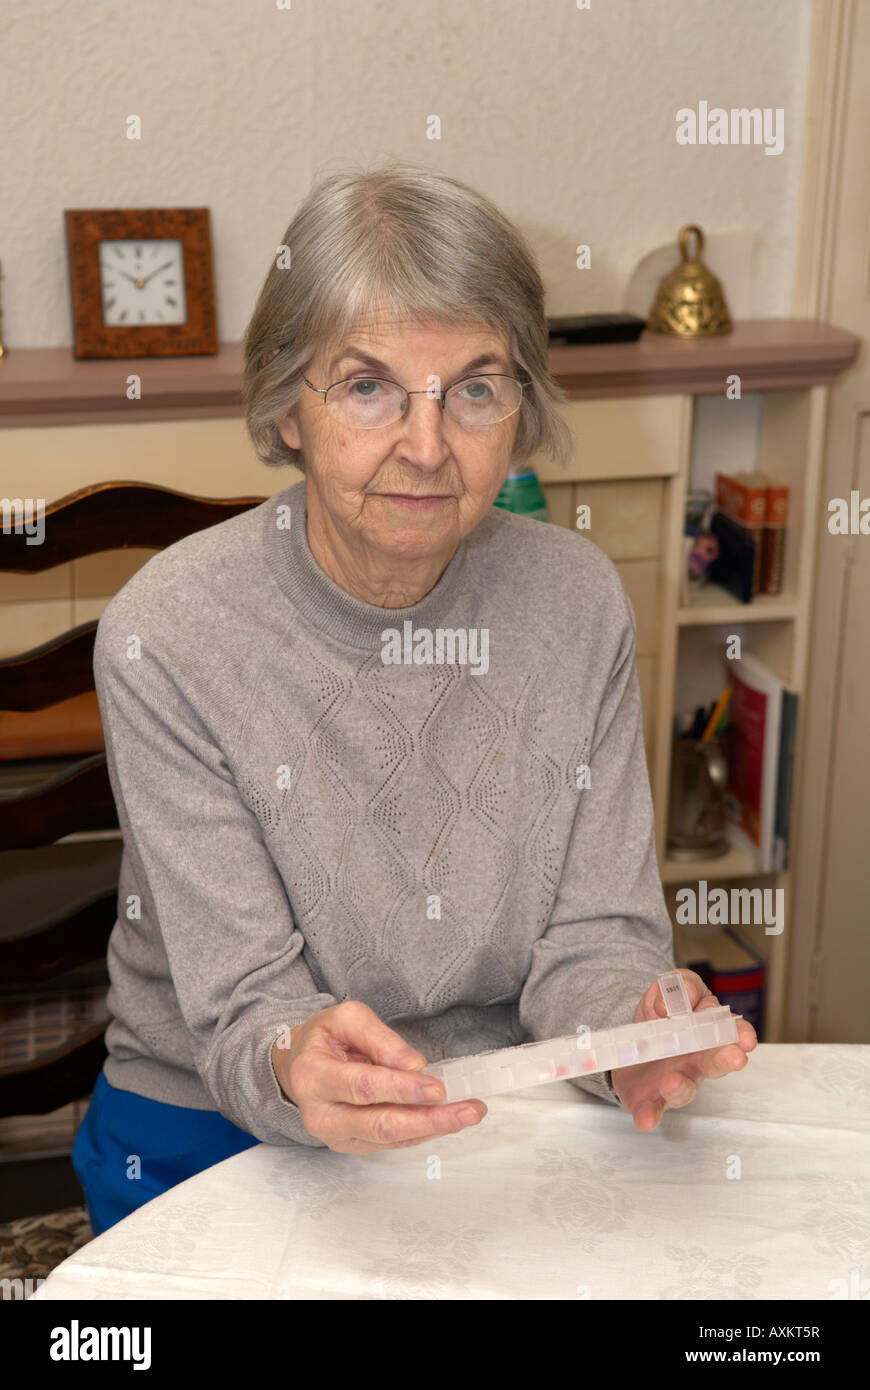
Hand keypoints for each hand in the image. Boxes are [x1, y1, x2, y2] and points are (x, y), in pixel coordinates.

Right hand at [270, 1000, 486, 1153]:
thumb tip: (415, 1065)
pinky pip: (392, 1143)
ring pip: (390, 1138)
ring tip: (469, 1112)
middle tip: (469, 1110)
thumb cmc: (323, 1038)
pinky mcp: (352, 1145)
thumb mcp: (346, 1019)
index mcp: (313, 1076)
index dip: (403, 1090)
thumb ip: (380, 1038)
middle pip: (381, 1124)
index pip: (365, 1087)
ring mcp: (336, 1136)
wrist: (296, 1066)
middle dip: (430, 1119)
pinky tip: (447, 1120)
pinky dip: (422, 1132)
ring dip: (434, 1128)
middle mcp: (321, 1115)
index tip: (438, 1088)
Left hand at [610, 969, 757, 1130]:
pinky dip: (649, 1115)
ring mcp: (673, 1081)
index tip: (744, 1036)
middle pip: (714, 1063)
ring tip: (672, 1081)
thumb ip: (674, 988)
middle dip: (724, 1059)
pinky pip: (650, 1109)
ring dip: (681, 1087)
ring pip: (685, 1090)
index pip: (729, 1031)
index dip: (739, 1033)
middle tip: (735, 1058)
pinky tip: (646, 1118)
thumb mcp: (665, 992)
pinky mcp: (648, 1098)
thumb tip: (668, 1004)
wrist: (628, 1043)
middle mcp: (695, 1062)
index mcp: (704, 1033)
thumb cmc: (658, 1018)